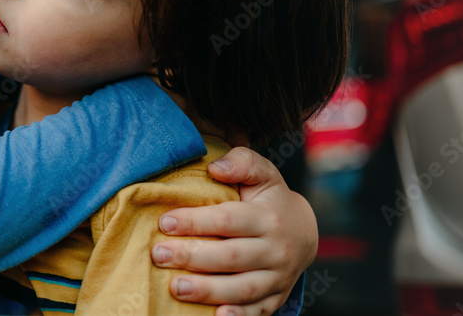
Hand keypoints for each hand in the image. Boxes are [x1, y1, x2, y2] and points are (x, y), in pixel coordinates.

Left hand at [150, 146, 315, 315]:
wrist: (304, 232)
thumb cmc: (270, 199)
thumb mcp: (263, 173)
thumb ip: (241, 162)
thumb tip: (215, 167)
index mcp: (269, 218)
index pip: (228, 220)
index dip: (195, 222)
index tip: (164, 222)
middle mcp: (276, 250)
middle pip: (231, 257)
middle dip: (192, 257)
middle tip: (158, 255)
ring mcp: (277, 278)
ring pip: (241, 289)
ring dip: (207, 291)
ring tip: (175, 287)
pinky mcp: (275, 298)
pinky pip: (257, 312)